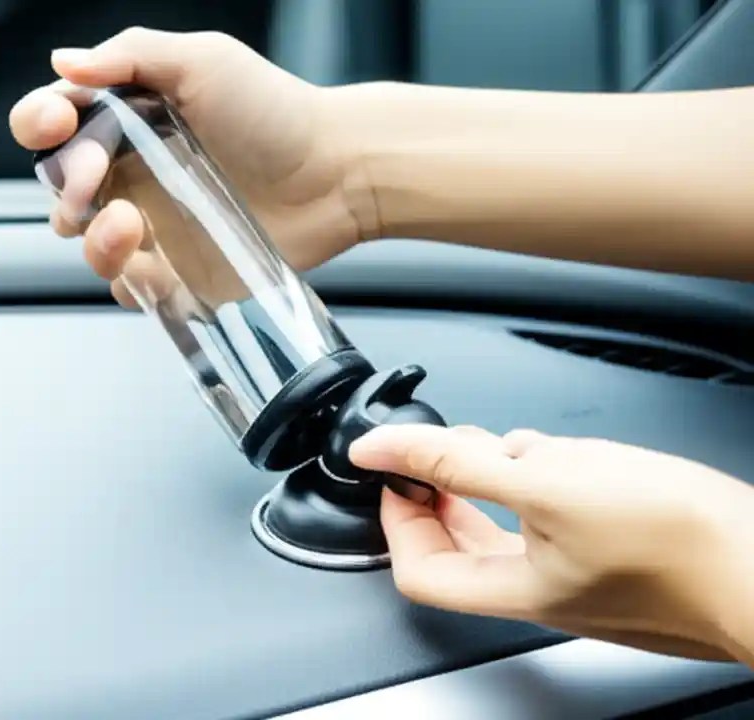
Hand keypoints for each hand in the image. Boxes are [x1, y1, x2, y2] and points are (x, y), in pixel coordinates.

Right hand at [8, 27, 379, 306]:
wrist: (336, 173)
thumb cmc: (276, 110)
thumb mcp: (204, 60)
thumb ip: (130, 53)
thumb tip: (65, 61)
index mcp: (125, 119)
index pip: (52, 123)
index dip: (39, 124)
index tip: (57, 123)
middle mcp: (131, 173)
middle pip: (59, 189)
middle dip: (65, 187)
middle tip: (96, 180)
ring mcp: (152, 225)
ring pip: (85, 243)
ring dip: (91, 237)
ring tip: (129, 223)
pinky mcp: (177, 272)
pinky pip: (128, 286)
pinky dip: (127, 278)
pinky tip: (153, 259)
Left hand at [349, 424, 753, 662]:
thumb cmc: (679, 541)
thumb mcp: (546, 482)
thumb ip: (456, 463)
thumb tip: (381, 450)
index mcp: (517, 590)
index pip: (420, 571)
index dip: (396, 519)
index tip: (393, 474)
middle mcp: (548, 591)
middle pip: (464, 548)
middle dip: (442, 493)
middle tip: (435, 453)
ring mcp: (589, 575)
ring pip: (517, 526)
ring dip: (495, 481)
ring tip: (493, 447)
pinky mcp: (625, 552)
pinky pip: (565, 516)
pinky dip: (549, 480)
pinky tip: (562, 455)